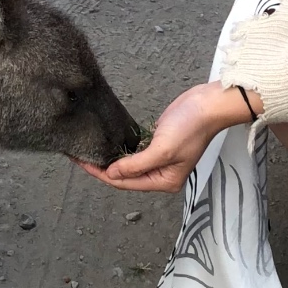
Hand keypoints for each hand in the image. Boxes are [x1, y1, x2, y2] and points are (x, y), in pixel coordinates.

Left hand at [78, 81, 257, 192]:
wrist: (209, 105)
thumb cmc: (191, 127)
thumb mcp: (162, 150)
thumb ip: (135, 165)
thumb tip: (112, 173)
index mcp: (164, 181)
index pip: (125, 183)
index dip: (101, 174)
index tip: (81, 163)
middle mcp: (161, 174)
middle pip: (124, 176)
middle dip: (102, 168)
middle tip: (79, 156)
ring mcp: (159, 159)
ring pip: (128, 164)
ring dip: (110, 159)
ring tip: (87, 151)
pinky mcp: (158, 143)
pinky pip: (134, 151)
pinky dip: (120, 149)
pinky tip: (106, 144)